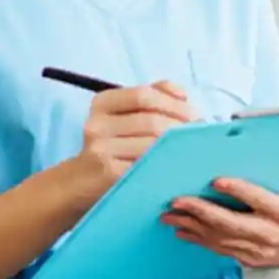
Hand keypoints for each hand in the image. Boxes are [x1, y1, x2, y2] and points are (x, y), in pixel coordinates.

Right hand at [72, 82, 200, 201]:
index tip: (194, 114)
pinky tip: (178, 166)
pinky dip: (167, 164)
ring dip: (179, 147)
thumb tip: (182, 95)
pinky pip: (147, 166)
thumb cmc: (112, 144)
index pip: (144, 95)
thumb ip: (153, 96)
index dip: (174, 103)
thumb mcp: (123, 114)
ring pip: (152, 144)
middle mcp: (97, 124)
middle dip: (182, 127)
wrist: (79, 183)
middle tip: (200, 136)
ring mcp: (101, 150)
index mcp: (102, 103)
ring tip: (194, 149)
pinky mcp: (109, 174)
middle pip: (151, 121)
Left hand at [162, 164, 278, 273]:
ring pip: (220, 238)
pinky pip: (220, 249)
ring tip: (169, 215)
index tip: (217, 180)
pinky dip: (199, 240)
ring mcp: (257, 249)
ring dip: (192, 226)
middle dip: (202, 211)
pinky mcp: (248, 257)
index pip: (261, 201)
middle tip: (178, 200)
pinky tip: (181, 231)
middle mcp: (270, 235)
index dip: (239, 191)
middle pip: (231, 223)